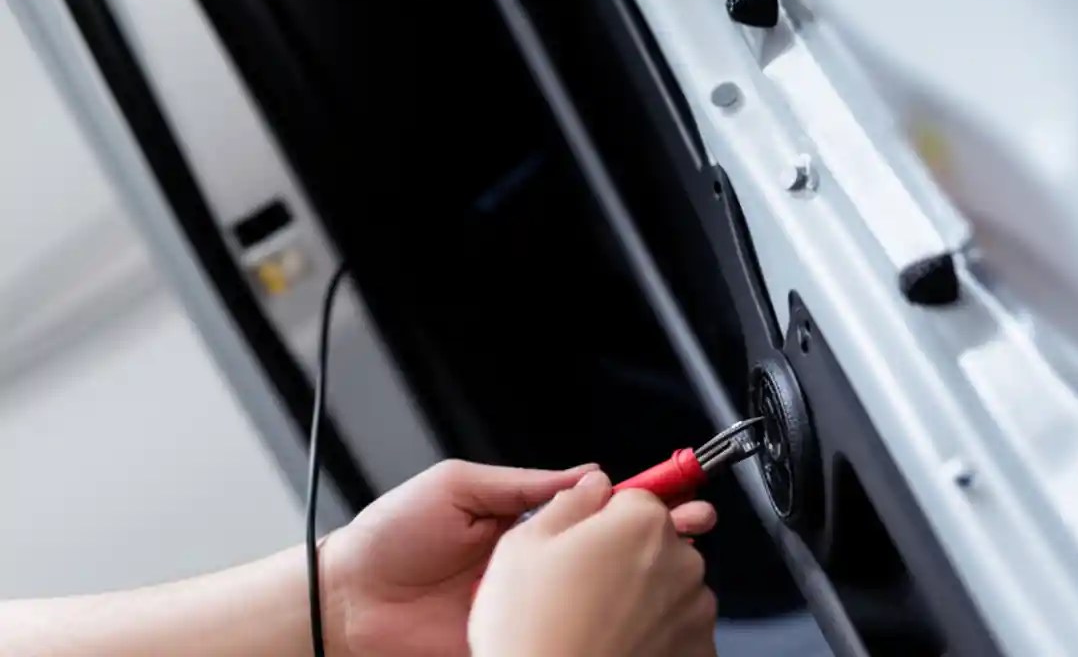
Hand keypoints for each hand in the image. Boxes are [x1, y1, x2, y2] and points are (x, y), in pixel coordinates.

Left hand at [322, 460, 716, 656]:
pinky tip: (627, 614)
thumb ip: (525, 486)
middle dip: (656, 538)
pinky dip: (599, 626)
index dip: (637, 500)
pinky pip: (563, 632)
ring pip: (596, 594)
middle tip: (693, 529)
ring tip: (673, 565)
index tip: (675, 491)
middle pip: (608, 551)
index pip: (594, 507)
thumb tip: (587, 475)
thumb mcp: (458, 486)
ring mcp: (528, 603)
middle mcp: (533, 563)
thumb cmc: (390, 537)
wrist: (348, 602)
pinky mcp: (517, 637)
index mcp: (522, 522)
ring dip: (635, 581)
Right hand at [469, 471, 718, 656]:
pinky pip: (680, 628)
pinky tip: (617, 644)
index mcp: (642, 523)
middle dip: (626, 556)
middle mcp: (680, 561)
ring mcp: (696, 610)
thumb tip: (590, 486)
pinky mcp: (700, 651)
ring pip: (669, 585)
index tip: (590, 538)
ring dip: (643, 596)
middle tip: (583, 586)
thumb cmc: (532, 633)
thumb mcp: (523, 546)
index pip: (636, 498)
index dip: (606, 518)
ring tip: (595, 622)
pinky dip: (656, 634)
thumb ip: (568, 502)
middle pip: (658, 541)